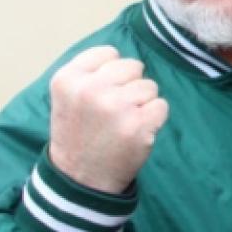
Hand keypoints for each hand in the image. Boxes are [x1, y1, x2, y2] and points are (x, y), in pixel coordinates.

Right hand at [48, 46, 169, 193]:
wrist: (81, 177)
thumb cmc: (80, 132)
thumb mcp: (69, 95)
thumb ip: (91, 71)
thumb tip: (127, 56)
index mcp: (68, 79)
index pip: (109, 53)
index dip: (111, 73)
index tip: (101, 93)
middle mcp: (90, 89)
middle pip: (134, 66)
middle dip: (130, 86)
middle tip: (113, 111)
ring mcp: (116, 107)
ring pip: (150, 86)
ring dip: (142, 104)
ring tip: (122, 123)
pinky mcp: (138, 124)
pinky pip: (162, 106)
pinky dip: (154, 119)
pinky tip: (135, 132)